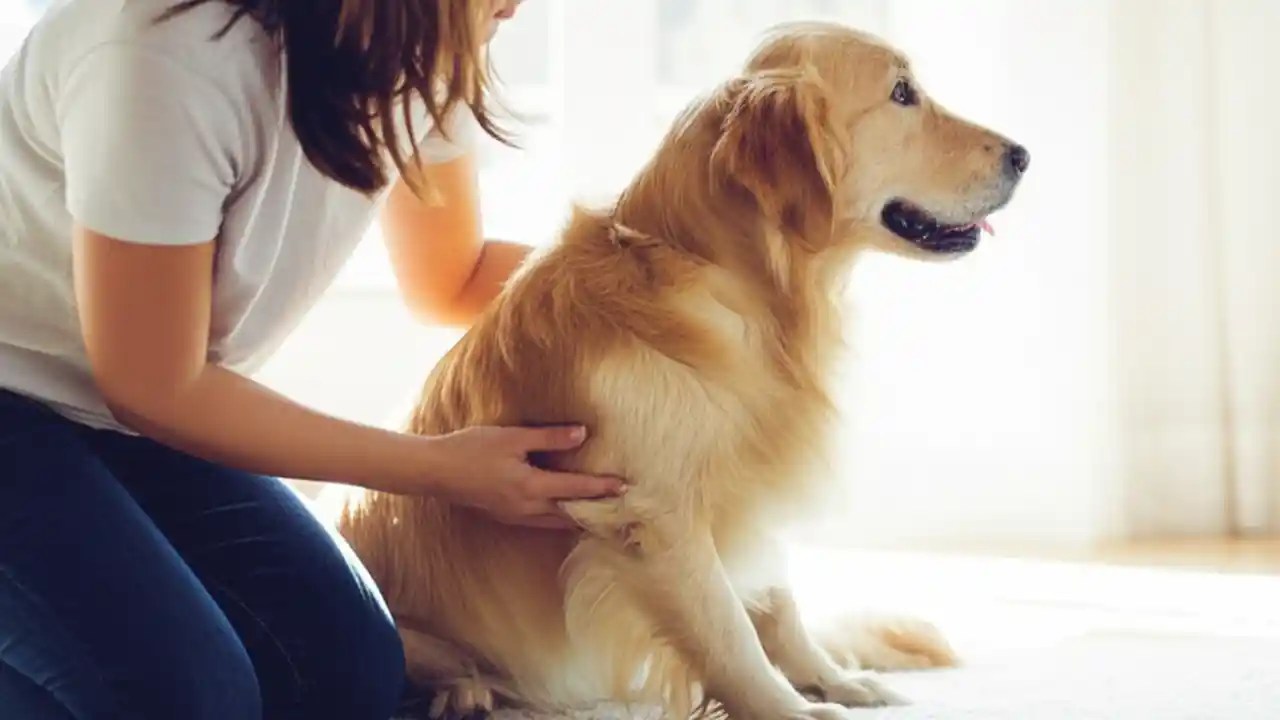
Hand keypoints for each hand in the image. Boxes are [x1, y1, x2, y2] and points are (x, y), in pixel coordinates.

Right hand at [424, 425, 623, 528]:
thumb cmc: (471, 449)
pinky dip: (558, 517)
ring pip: (555, 522)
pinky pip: (541, 521)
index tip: (624, 487)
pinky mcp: (505, 515)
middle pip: (570, 514)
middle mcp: (526, 508)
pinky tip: (563, 509)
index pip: (575, 489)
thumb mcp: (512, 437)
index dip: (602, 487)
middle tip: (619, 509)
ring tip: (598, 512)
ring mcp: (515, 515)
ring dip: (577, 517)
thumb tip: (582, 434)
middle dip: (595, 511)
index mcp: (530, 487)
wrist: (434, 470)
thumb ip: (549, 438)